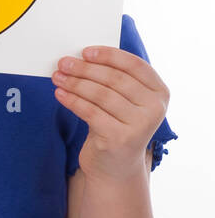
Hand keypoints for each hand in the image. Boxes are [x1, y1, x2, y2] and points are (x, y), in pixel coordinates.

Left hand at [53, 46, 169, 182]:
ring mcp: (140, 125)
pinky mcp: (120, 139)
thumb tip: (80, 57)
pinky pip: (90, 112)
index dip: (109, 55)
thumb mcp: (124, 102)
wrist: (116, 166)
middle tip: (63, 63)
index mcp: (159, 92)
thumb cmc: (116, 124)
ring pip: (100, 94)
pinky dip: (72, 100)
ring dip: (75, 83)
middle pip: (114, 79)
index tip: (85, 51)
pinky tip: (59, 94)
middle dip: (85, 68)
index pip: (135, 65)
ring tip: (57, 77)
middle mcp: (154, 108)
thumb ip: (114, 80)